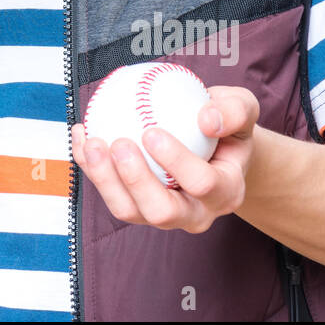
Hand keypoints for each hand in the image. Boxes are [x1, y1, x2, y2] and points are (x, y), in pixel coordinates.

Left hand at [70, 85, 258, 232]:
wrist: (215, 147)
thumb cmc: (227, 125)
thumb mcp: (243, 109)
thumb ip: (235, 111)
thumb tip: (206, 119)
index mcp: (227, 191)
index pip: (203, 184)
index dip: (176, 162)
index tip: (152, 131)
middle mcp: (195, 212)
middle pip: (162, 211)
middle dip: (136, 180)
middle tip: (119, 142)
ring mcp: (163, 215)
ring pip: (129, 211)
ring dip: (104, 179)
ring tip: (91, 142)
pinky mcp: (136, 207)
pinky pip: (109, 194)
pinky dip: (90, 167)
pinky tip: (80, 134)